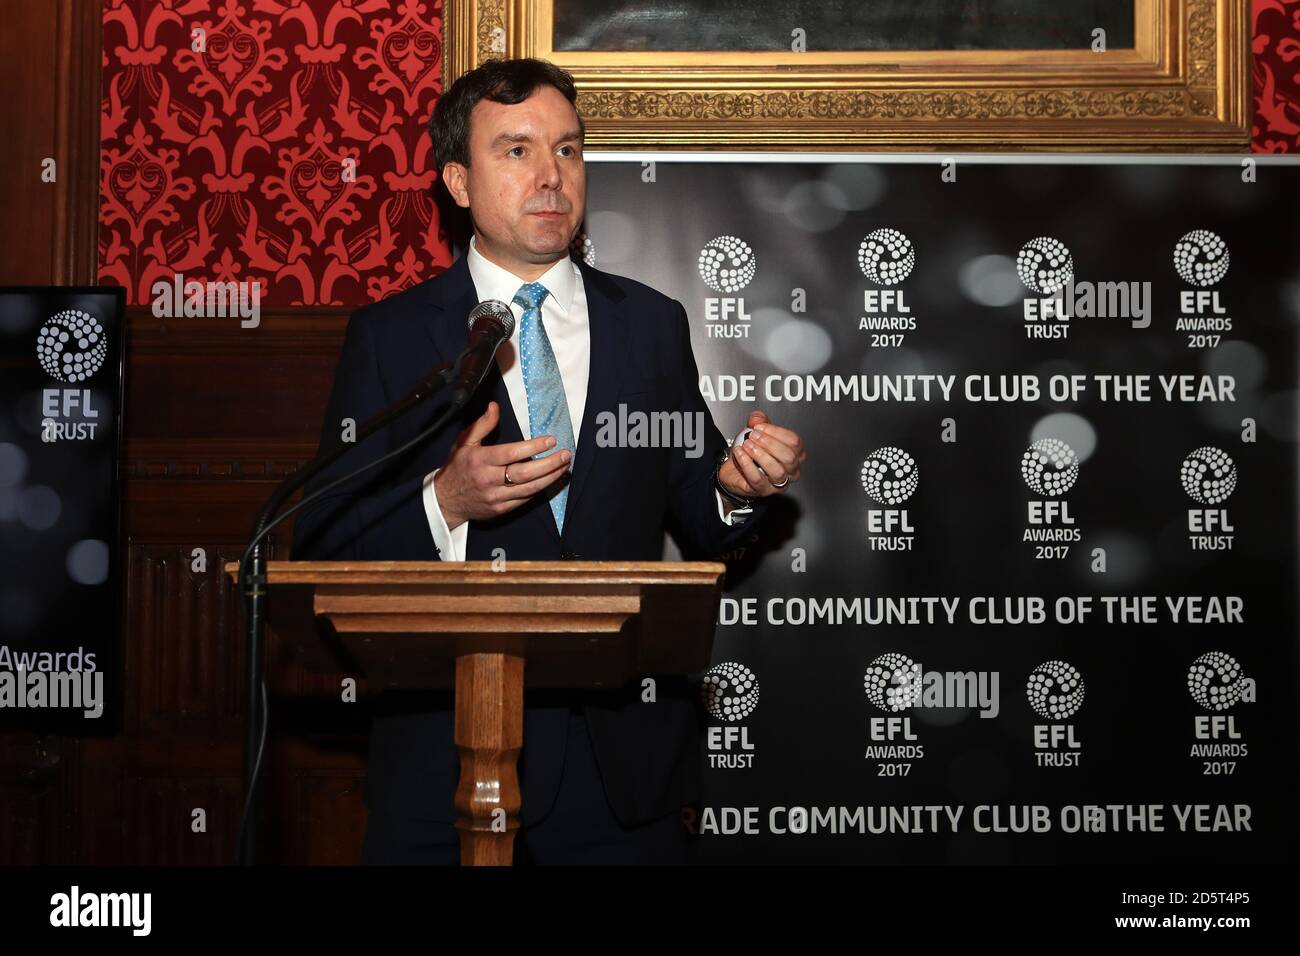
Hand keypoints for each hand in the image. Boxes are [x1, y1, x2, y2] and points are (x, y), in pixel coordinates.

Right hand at [433, 401, 571, 529]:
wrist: (445, 501)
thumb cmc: (457, 468)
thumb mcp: (464, 442)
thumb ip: (482, 424)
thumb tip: (494, 406)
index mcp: (480, 460)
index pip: (511, 453)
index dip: (533, 447)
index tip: (550, 440)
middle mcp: (489, 479)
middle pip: (525, 473)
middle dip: (549, 464)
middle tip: (565, 454)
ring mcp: (496, 496)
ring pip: (529, 488)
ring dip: (550, 477)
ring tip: (564, 466)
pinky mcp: (500, 509)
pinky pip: (524, 499)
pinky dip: (540, 489)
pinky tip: (550, 480)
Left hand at [718, 409, 804, 500]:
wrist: (734, 470)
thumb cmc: (750, 453)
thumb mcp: (756, 432)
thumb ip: (759, 421)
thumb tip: (758, 418)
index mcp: (795, 453)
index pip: (794, 442)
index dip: (775, 431)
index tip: (759, 427)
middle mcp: (790, 470)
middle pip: (789, 457)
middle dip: (769, 443)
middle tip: (752, 436)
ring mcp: (778, 483)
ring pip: (777, 471)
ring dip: (760, 455)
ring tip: (747, 445)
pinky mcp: (763, 490)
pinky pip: (758, 479)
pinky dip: (747, 464)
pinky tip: (740, 454)